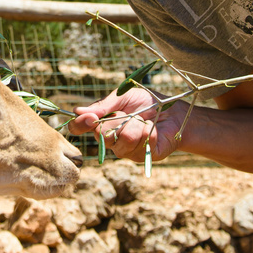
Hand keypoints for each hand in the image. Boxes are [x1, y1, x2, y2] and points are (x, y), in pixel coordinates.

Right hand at [69, 88, 187, 162]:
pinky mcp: (142, 156)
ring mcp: (125, 150)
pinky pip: (141, 143)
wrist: (173, 111)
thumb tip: (78, 111)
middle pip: (101, 135)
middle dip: (116, 120)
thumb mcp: (124, 96)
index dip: (79, 125)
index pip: (79, 128)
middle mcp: (110, 140)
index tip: (89, 117)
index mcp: (102, 123)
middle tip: (129, 114)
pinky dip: (149, 130)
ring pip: (123, 139)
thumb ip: (103, 105)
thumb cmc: (147, 102)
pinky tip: (152, 129)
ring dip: (136, 125)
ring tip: (144, 122)